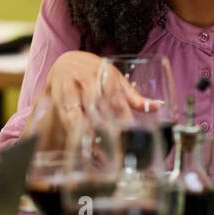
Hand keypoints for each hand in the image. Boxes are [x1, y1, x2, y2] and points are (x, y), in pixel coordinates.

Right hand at [38, 50, 157, 138]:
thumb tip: (157, 106)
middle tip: (115, 147)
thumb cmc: (95, 73)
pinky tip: (81, 147)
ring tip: (96, 153)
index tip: (130, 130)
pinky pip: (63, 118)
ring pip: (76, 113)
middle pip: (94, 105)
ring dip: (85, 133)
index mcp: (103, 72)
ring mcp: (68, 88)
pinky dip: (72, 133)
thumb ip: (134, 96)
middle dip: (104, 126)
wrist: (65, 61)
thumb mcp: (115, 79)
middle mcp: (84, 79)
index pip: (114, 94)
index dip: (122, 112)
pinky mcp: (56, 98)